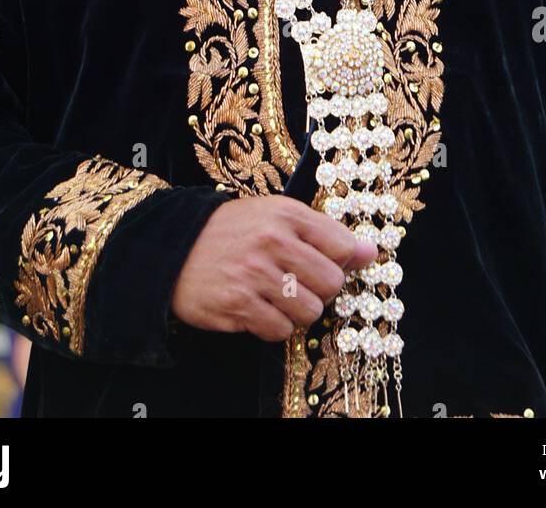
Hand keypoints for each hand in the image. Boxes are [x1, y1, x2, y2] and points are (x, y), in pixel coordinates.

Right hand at [170, 195, 378, 340]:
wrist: (173, 247)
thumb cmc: (232, 231)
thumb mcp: (276, 217)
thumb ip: (324, 233)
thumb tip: (372, 253)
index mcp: (286, 213)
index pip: (343, 246)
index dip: (338, 261)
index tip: (321, 263)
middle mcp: (272, 241)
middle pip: (332, 284)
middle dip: (319, 290)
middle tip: (296, 283)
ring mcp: (254, 274)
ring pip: (310, 312)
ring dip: (297, 311)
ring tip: (275, 296)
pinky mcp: (237, 305)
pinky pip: (280, 331)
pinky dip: (273, 326)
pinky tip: (257, 308)